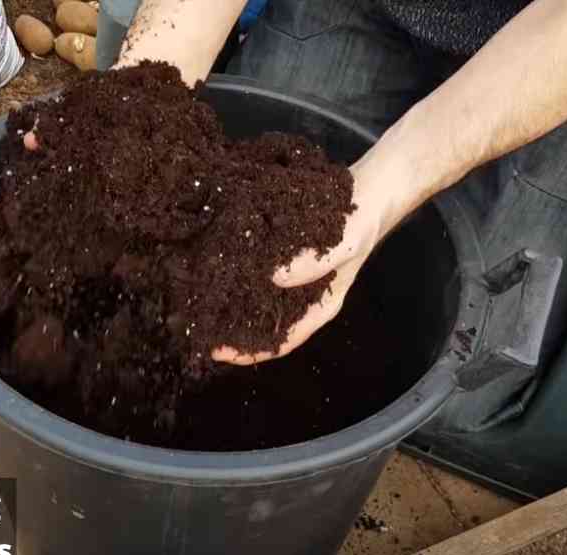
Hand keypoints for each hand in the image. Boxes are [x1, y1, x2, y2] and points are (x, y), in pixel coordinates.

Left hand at [211, 162, 414, 364]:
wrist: (368, 191)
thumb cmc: (361, 225)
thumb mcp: (342, 245)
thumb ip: (312, 265)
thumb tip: (274, 277)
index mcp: (320, 308)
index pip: (282, 343)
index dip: (250, 352)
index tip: (219, 351)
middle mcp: (302, 298)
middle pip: (264, 327)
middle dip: (233, 331)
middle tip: (198, 328)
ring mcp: (291, 278)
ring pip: (256, 302)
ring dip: (231, 305)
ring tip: (199, 304)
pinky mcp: (282, 257)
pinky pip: (254, 273)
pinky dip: (236, 276)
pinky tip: (214, 269)